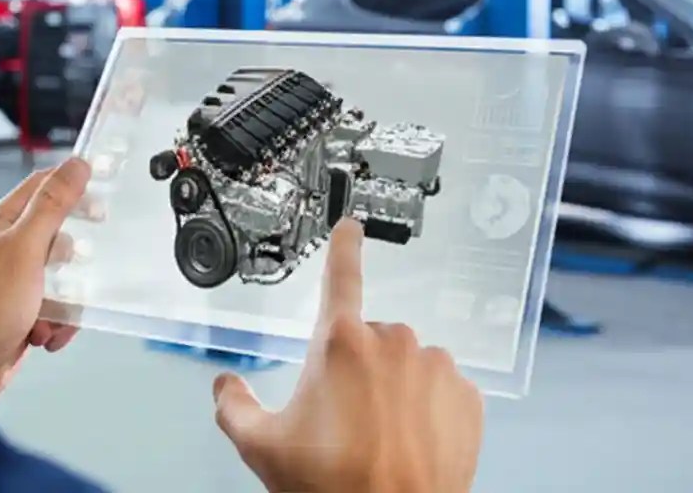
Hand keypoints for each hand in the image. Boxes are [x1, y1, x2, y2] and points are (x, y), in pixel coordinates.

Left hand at [0, 158, 89, 408]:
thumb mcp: (25, 250)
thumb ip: (51, 207)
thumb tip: (77, 165)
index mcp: (5, 223)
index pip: (45, 186)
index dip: (76, 186)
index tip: (104, 197)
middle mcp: (10, 248)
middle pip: (60, 233)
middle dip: (78, 254)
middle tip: (92, 263)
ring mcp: (18, 281)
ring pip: (64, 276)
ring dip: (69, 299)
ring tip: (55, 315)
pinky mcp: (24, 312)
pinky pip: (58, 309)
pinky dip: (59, 324)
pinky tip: (47, 336)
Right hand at [213, 220, 483, 492]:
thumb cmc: (333, 485)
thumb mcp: (262, 446)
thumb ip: (234, 406)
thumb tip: (225, 386)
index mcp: (340, 344)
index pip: (342, 278)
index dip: (345, 247)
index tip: (352, 226)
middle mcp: (392, 343)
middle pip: (368, 340)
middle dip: (357, 368)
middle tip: (345, 416)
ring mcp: (435, 368)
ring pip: (408, 365)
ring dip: (395, 388)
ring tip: (380, 435)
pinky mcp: (467, 397)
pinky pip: (442, 390)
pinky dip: (429, 409)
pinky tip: (412, 440)